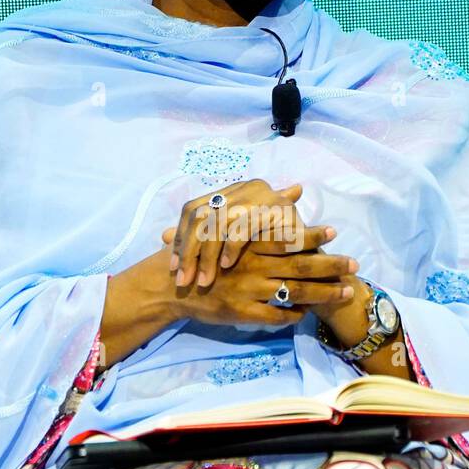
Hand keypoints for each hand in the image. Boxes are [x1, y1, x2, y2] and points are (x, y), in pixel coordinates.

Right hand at [158, 229, 358, 327]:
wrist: (171, 285)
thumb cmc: (203, 253)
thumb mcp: (228, 225)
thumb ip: (266, 209)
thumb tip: (298, 188)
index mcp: (248, 242)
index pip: (286, 237)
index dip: (312, 235)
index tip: (335, 231)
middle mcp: (252, 265)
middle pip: (300, 266)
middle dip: (330, 266)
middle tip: (355, 265)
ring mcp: (248, 290)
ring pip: (295, 292)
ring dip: (323, 293)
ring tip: (346, 292)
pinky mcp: (243, 312)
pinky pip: (276, 315)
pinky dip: (295, 314)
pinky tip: (309, 312)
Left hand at [163, 178, 330, 289]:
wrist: (307, 257)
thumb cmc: (264, 251)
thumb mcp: (227, 244)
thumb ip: (199, 238)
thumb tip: (161, 237)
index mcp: (229, 192)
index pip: (193, 209)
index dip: (180, 239)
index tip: (174, 268)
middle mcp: (243, 188)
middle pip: (202, 215)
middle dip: (190, 251)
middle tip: (183, 280)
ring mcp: (261, 195)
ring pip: (220, 222)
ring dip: (209, 255)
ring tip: (203, 281)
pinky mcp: (276, 207)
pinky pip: (245, 227)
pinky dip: (233, 248)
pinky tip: (228, 266)